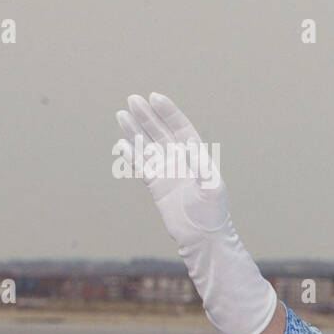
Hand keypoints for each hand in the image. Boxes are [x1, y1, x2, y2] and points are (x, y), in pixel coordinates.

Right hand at [114, 93, 228, 248]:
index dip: (168, 112)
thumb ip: (200, 166)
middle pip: (161, 133)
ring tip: (121, 114)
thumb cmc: (213, 212)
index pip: (180, 128)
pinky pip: (142, 166)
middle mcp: (181, 160)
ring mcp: (168, 172)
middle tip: (132, 99)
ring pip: (148, 146)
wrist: (203, 237)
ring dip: (135, 131)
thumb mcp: (211, 188)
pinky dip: (132, 155)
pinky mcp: (157, 185)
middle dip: (147, 116)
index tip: (155, 97)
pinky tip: (122, 144)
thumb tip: (188, 145)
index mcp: (197, 156)